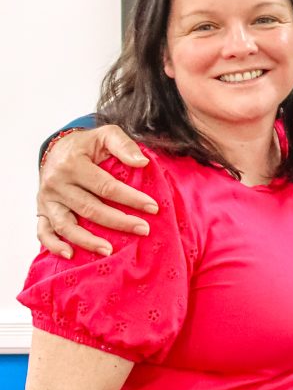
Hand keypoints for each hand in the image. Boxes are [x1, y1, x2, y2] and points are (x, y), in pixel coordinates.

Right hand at [38, 125, 154, 258]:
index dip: (130, 198)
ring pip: (65, 225)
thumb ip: (123, 145)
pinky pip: (43, 231)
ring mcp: (47, 200)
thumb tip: (142, 162)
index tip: (153, 208)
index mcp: (72, 165)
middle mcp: (56, 184)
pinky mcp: (42, 211)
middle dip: (118, 221)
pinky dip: (54, 245)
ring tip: (109, 251)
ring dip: (87, 240)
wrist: (57, 149)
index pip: (105, 186)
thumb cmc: (87, 145)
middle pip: (89, 208)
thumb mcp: (105, 134)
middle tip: (143, 229)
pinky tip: (71, 255)